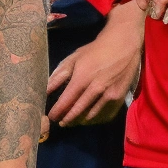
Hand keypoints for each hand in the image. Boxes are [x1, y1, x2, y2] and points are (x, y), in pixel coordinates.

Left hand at [48, 0, 143, 124]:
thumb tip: (44, 90)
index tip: (50, 116)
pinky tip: (88, 119)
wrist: (123, 44)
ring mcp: (110, 95)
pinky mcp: (120, 98)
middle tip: (60, 122)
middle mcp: (97, 89)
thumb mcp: (74, 59)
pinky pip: (106, 116)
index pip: (66, 101)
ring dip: (80, 121)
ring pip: (92, 116)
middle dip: (67, 119)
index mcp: (83, 78)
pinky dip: (95, 120)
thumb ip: (58, 76)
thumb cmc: (95, 51)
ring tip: (72, 121)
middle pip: (78, 112)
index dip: (57, 111)